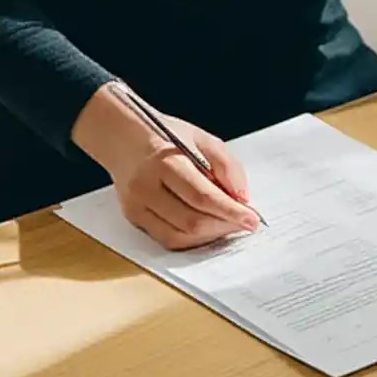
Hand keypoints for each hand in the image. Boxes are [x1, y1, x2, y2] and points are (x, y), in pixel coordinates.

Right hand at [73, 83, 257, 249]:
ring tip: (228, 225)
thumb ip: (226, 166)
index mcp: (165, 162)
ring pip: (179, 236)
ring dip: (210, 236)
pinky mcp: (133, 217)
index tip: (252, 219)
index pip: (203, 197)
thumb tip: (242, 198)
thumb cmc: (166, 137)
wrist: (124, 138)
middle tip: (244, 223)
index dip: (231, 212)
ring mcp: (137, 205)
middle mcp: (146, 186)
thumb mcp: (202, 138)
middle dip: (224, 226)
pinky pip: (167, 239)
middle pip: (191, 221)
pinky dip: (192, 239)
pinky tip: (207, 228)